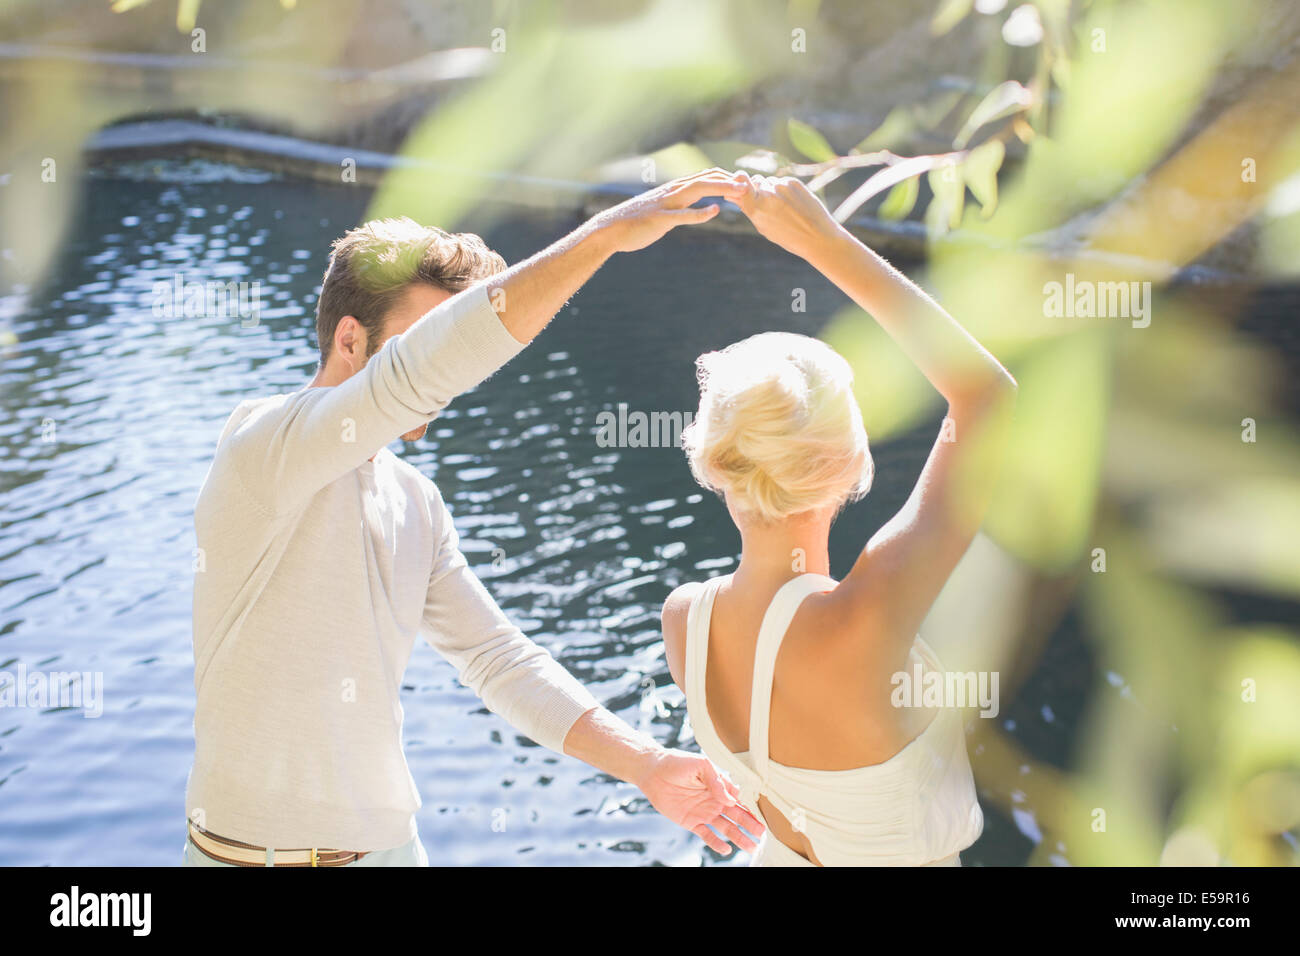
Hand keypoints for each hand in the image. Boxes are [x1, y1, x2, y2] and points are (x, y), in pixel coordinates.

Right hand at [592, 168, 749, 253]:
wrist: (610, 229)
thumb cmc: (635, 222)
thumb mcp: (663, 210)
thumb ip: (680, 205)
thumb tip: (695, 204)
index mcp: (674, 190)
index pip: (704, 178)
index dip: (725, 179)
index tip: (742, 184)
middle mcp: (671, 192)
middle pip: (705, 179)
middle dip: (729, 180)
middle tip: (750, 184)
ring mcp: (665, 205)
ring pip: (697, 191)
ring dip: (720, 189)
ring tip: (740, 192)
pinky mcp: (659, 220)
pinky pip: (682, 215)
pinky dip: (699, 213)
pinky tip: (715, 212)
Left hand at [634, 747, 764, 855]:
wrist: (653, 771)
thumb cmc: (677, 763)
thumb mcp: (701, 764)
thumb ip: (717, 781)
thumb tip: (731, 798)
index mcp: (719, 786)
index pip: (739, 799)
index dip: (751, 808)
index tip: (763, 816)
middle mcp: (714, 801)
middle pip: (737, 816)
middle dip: (750, 825)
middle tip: (762, 834)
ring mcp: (703, 812)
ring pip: (726, 828)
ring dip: (739, 837)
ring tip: (752, 846)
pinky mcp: (691, 822)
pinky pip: (707, 835)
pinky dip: (716, 843)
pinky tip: (727, 849)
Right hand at [732, 171, 842, 260]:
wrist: (818, 236)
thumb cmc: (788, 236)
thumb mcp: (763, 227)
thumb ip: (748, 209)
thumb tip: (731, 195)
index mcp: (756, 208)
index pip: (739, 180)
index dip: (738, 181)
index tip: (741, 187)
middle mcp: (767, 194)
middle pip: (755, 181)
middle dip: (757, 189)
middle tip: (767, 204)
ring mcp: (781, 186)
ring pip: (769, 182)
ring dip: (772, 190)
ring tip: (784, 208)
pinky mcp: (793, 182)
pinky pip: (782, 182)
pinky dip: (784, 190)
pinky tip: (793, 204)